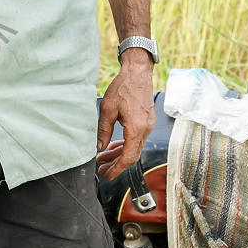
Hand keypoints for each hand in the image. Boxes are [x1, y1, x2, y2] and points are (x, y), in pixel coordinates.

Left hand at [96, 54, 155, 179]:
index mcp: (136, 128)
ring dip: (119, 154)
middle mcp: (145, 129)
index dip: (117, 168)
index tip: (106, 174)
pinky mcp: (146, 121)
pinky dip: (125, 145)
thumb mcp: (107, 109)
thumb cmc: (123, 87)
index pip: (128, 157)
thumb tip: (99, 147)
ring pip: (134, 148)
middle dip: (116, 164)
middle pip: (132, 156)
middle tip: (102, 168)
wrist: (137, 73)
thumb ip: (103, 130)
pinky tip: (114, 145)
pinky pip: (137, 139)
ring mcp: (147, 126)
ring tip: (104, 157)